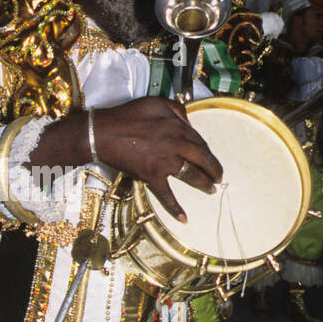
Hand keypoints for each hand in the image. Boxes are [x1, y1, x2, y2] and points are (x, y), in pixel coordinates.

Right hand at [30, 97, 222, 222]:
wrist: (103, 133)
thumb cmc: (127, 116)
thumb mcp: (155, 103)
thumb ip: (176, 109)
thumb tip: (188, 120)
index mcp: (178, 127)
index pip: (200, 141)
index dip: (207, 151)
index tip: (211, 157)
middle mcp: (176, 145)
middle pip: (203, 159)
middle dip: (214, 170)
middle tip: (219, 177)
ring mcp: (165, 163)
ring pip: (191, 176)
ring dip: (204, 184)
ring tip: (211, 190)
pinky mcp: (152, 176)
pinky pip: (166, 195)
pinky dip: (175, 208)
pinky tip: (184, 218)